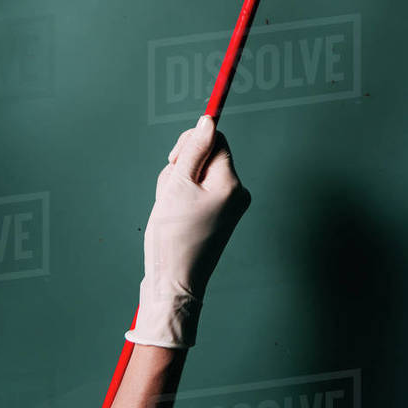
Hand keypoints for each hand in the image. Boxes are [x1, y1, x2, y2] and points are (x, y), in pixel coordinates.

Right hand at [125, 115, 250, 348]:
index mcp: (231, 182)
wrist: (173, 286)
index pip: (216, 140)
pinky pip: (201, 193)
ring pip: (199, 175)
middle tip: (170, 194)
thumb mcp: (176, 186)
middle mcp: (238, 192)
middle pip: (207, 156)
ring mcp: (230, 206)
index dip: (192, 144)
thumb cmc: (172, 238)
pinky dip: (184, 198)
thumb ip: (193, 149)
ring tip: (170, 210)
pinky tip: (174, 217)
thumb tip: (208, 121)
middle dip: (183, 168)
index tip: (175, 160)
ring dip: (179, 185)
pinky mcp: (221, 217)